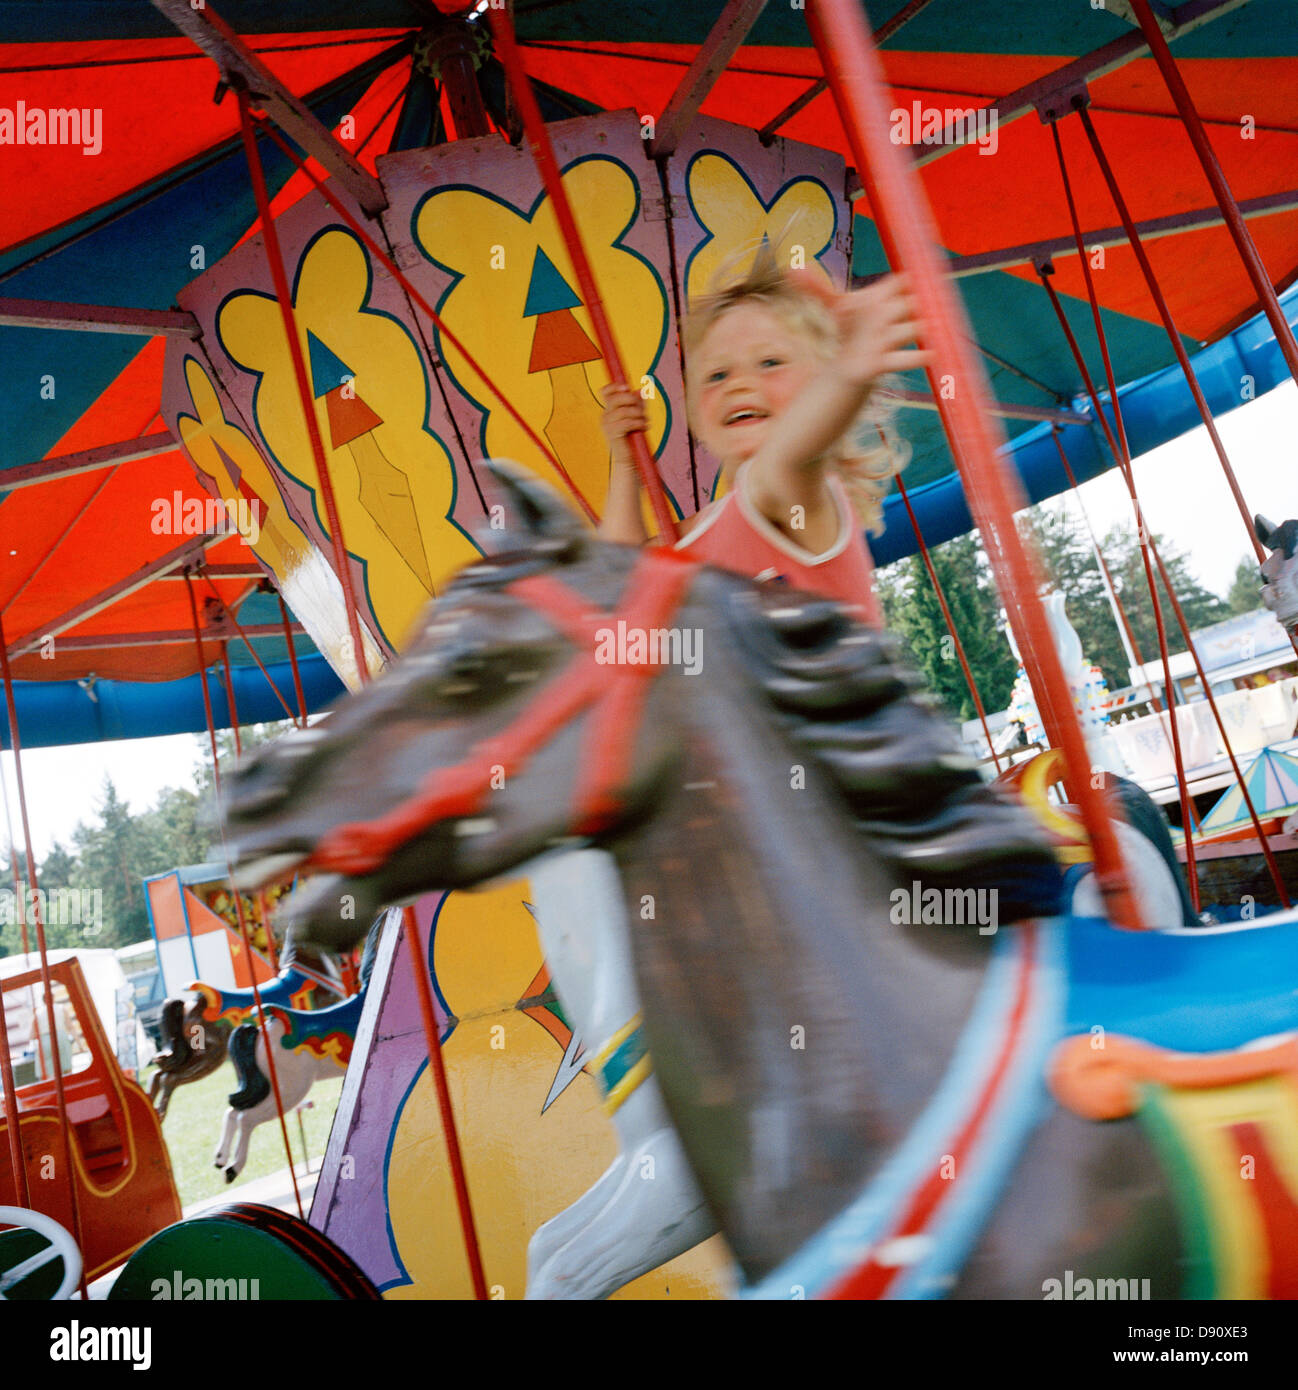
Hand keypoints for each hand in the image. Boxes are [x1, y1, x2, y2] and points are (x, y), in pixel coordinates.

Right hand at [599, 383, 648, 461]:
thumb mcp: (637, 417)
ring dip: (638, 414)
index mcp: (609, 410)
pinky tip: (644, 427)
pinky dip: (638, 423)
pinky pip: (626, 422)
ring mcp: (607, 425)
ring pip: (623, 411)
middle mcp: (605, 416)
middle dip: (632, 401)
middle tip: (643, 410)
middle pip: (616, 398)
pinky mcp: (612, 434)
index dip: (615, 386)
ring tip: (645, 421)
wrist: (629, 460)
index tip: (627, 387)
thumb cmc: (633, 439)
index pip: (606, 392)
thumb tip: (640, 390)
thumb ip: (638, 404)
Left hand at [788, 270, 929, 386]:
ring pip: (911, 330)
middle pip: (909, 304)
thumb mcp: (831, 305)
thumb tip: (790, 268)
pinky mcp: (886, 362)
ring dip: (916, 328)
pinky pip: (905, 360)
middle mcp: (890, 316)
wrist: (848, 359)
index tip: (907, 279)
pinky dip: (916, 358)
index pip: (900, 283)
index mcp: (880, 298)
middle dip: (909, 304)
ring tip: (924, 327)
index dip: (903, 281)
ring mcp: (891, 338)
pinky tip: (928, 355)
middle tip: (910, 303)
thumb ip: (815, 287)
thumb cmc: (848, 326)